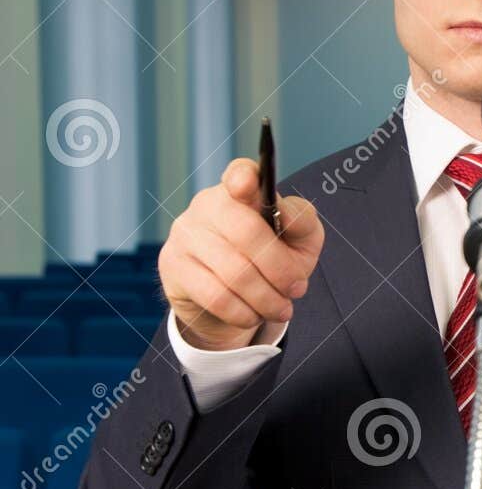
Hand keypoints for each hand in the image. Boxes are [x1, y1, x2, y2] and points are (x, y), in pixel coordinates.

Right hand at [159, 158, 324, 350]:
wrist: (235, 299)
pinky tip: (254, 315)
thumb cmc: (272, 260)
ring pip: (234, 271)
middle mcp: (208, 204)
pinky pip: (215, 295)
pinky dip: (243, 312)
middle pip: (246, 231)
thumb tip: (286, 214)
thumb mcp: (299, 240)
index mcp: (241, 189)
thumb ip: (301, 221)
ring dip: (266, 298)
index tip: (247, 186)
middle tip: (297, 289)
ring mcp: (186, 233)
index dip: (243, 178)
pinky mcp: (173, 265)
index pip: (240, 173)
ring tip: (281, 308)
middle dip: (280, 269)